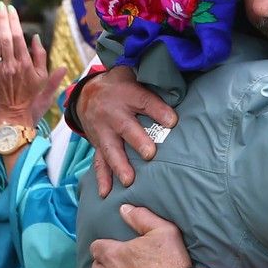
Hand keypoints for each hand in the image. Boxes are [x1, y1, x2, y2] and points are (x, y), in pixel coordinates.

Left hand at [0, 2, 66, 128]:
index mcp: (27, 66)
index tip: (11, 10)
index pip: (19, 38)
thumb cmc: (31, 107)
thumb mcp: (46, 87)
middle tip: (0, 5)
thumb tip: (39, 40)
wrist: (11, 123)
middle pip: (5, 36)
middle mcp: (11, 66)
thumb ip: (46, 64)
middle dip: (2, 19)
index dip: (14, 22)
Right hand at [77, 65, 176, 196]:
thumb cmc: (121, 85)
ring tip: (129, 180)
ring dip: (120, 165)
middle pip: (126, 128)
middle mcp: (113, 113)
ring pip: (111, 149)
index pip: (145, 101)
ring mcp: (103, 131)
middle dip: (138, 141)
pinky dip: (102, 178)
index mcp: (127, 94)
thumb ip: (154, 82)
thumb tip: (179, 86)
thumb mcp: (134, 74)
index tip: (173, 122)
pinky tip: (106, 193)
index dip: (158, 111)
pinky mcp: (98, 144)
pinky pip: (99, 162)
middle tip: (150, 154)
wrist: (87, 93)